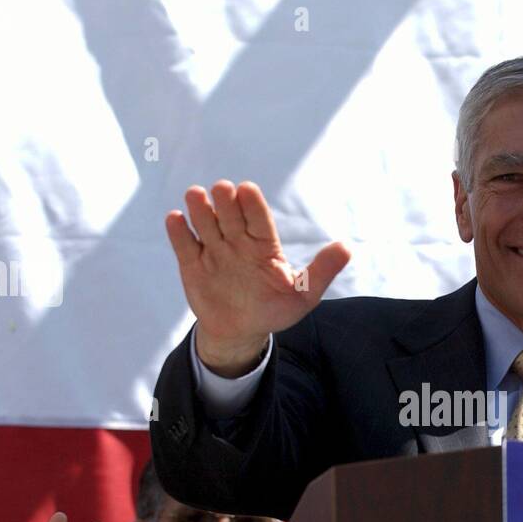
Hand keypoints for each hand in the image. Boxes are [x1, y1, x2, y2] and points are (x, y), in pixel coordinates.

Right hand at [164, 180, 350, 375]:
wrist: (240, 332)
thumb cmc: (274, 310)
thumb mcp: (302, 295)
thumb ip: (321, 271)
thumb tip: (346, 248)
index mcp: (264, 244)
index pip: (258, 219)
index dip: (252, 204)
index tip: (247, 190)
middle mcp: (237, 241)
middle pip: (230, 215)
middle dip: (226, 201)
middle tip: (222, 189)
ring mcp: (214, 251)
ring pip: (206, 224)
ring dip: (200, 209)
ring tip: (196, 196)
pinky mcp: (193, 264)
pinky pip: (185, 245)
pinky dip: (179, 232)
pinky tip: (176, 220)